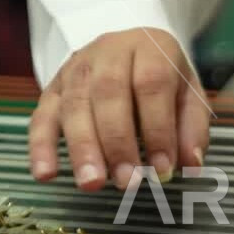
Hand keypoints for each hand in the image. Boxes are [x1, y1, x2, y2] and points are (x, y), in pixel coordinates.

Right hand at [28, 27, 210, 189]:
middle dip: (117, 142)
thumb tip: (191, 164)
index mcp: (151, 48)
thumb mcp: (189, 97)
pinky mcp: (52, 88)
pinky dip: (41, 147)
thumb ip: (193, 130)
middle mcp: (110, 52)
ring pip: (74, 105)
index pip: (152, 84)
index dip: (158, 128)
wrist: (130, 51)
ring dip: (82, 148)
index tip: (163, 169)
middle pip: (108, 93)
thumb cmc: (163, 81)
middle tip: (127, 182)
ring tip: (92, 184)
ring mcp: (76, 68)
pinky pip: (41, 116)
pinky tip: (45, 174)